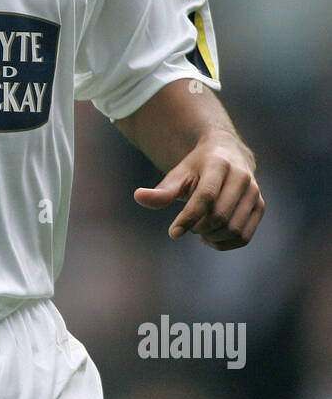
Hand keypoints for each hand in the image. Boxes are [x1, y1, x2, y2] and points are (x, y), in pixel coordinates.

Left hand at [133, 131, 264, 249]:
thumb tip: (138, 196)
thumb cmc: (197, 167)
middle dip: (198, 227)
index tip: (173, 233)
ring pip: (233, 229)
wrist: (228, 154)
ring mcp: (254, 192)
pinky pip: (243, 236)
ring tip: (197, 230)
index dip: (188, 217)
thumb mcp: (178, 175)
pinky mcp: (259, 206)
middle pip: (220, 216)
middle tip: (186, 227)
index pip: (206, 196)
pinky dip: (225, 244)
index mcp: (219, 164)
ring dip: (211, 237)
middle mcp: (242, 177)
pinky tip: (210, 237)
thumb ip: (161, 190)